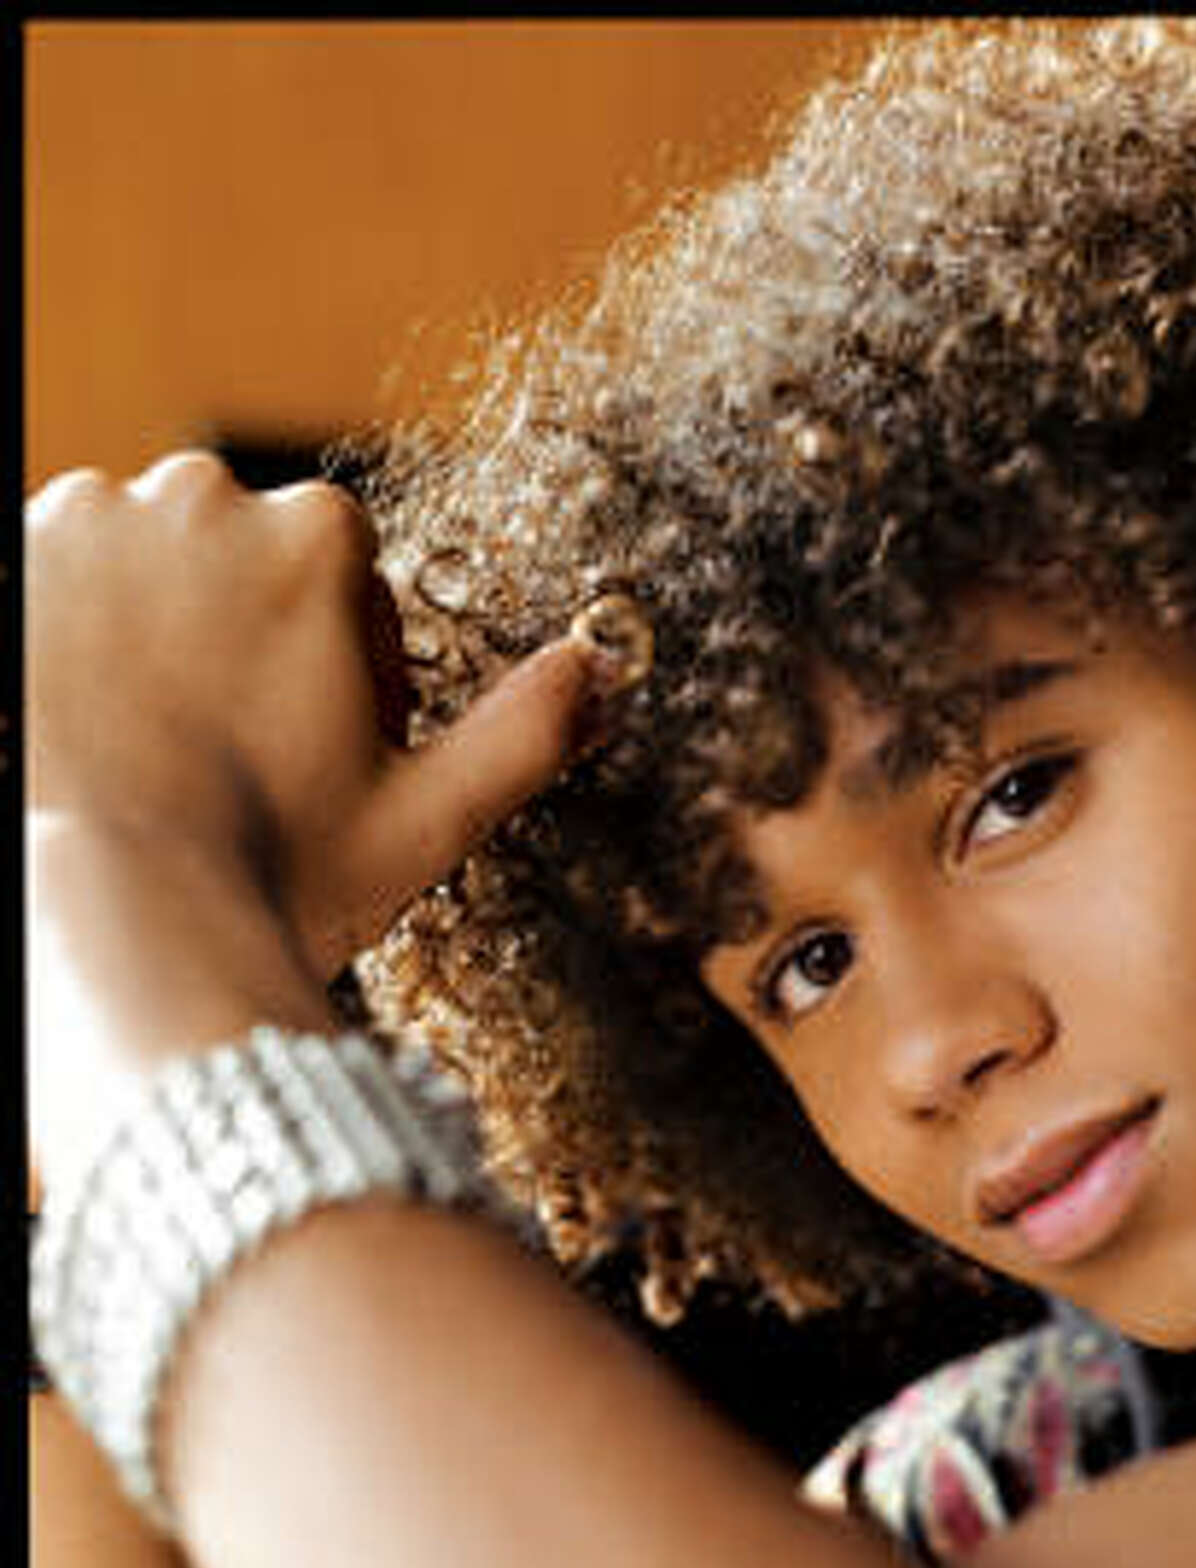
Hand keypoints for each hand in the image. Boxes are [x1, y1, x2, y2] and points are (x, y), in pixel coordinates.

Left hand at [27, 449, 596, 977]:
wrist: (94, 907)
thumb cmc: (264, 872)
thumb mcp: (428, 817)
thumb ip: (528, 732)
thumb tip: (600, 671)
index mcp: (313, 538)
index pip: (344, 572)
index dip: (344, 666)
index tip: (319, 746)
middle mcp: (194, 497)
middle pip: (238, 560)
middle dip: (244, 640)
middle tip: (240, 758)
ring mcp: (82, 519)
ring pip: (143, 570)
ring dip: (155, 639)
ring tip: (158, 752)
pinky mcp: (0, 555)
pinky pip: (51, 586)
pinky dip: (68, 647)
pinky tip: (90, 735)